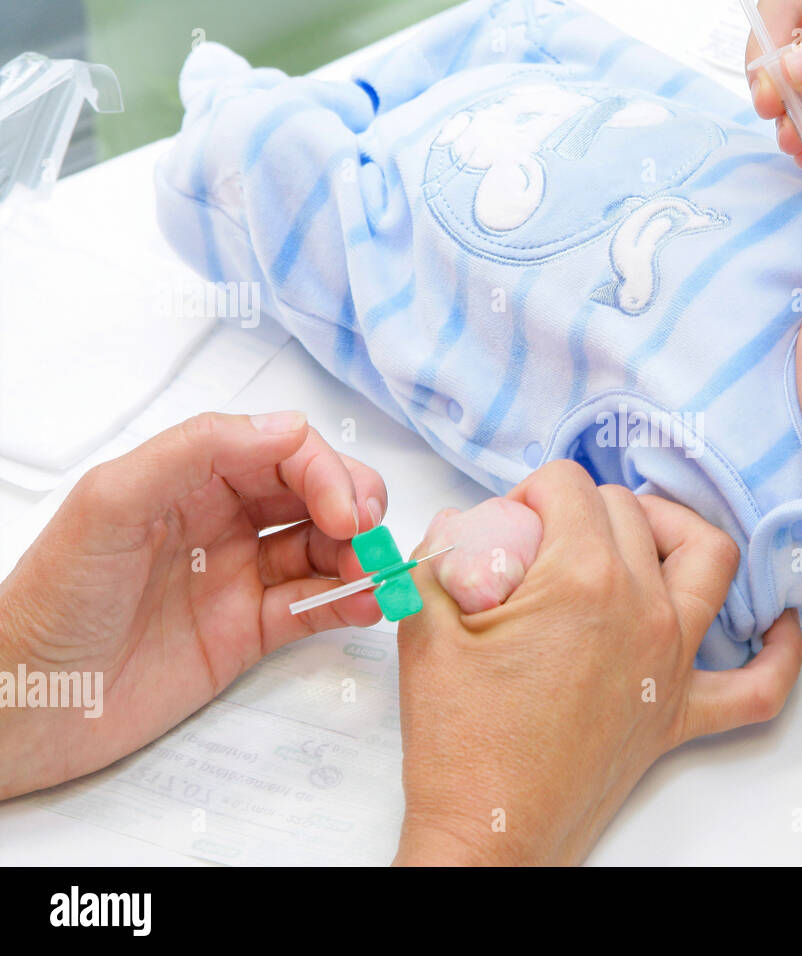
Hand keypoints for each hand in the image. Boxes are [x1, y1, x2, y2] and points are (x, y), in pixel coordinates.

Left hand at [0, 412, 387, 797]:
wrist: (26, 706)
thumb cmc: (50, 601)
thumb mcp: (110, 504)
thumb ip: (195, 452)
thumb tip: (288, 429)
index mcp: (187, 479)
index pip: (279, 452)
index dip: (324, 472)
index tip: (344, 510)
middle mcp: (219, 520)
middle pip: (313, 493)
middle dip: (354, 504)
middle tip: (368, 534)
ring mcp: (237, 577)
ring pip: (323, 548)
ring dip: (358, 554)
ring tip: (371, 575)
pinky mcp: (248, 633)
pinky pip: (314, 607)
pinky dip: (348, 602)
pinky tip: (364, 605)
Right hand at [394, 461, 801, 864]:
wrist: (487, 831)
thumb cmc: (458, 740)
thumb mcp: (426, 625)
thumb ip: (443, 554)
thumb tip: (466, 525)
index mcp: (581, 580)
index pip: (569, 486)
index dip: (530, 494)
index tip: (509, 525)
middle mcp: (642, 610)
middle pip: (631, 511)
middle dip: (584, 508)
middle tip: (545, 539)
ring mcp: (672, 663)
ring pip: (711, 561)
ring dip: (678, 533)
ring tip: (641, 536)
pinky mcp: (681, 714)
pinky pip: (759, 685)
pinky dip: (776, 651)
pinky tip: (772, 625)